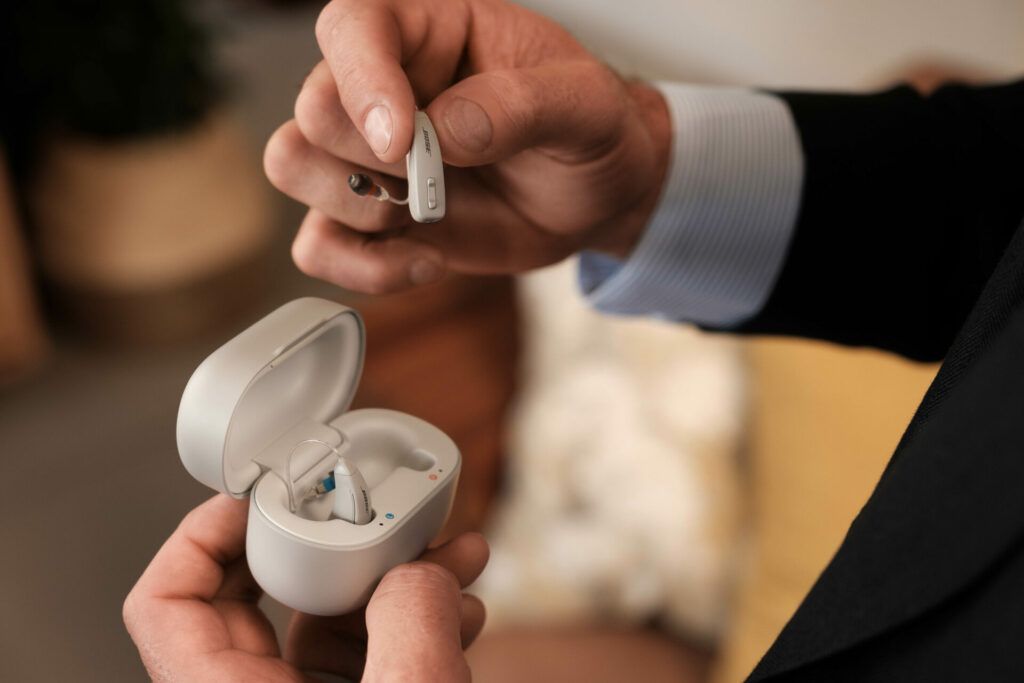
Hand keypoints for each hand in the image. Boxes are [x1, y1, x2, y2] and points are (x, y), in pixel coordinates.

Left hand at [123, 495, 487, 681]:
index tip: (259, 499)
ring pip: (322, 624)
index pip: (167, 602)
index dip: (200, 535)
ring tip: (454, 558)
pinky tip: (460, 608)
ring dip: (389, 582)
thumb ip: (415, 624)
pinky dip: (406, 623)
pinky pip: (362, 656)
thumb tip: (426, 572)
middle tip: (363, 514)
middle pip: (256, 597)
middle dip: (326, 544)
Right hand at [263, 0, 670, 293]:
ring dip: (363, 209)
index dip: (360, 80)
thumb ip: (521, 105)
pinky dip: (364, 268)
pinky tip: (426, 262)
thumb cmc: (590, 132)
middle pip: (312, 110)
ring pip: (294, 168)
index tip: (404, 139)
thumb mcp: (584, 105)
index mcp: (427, 31)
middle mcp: (383, 86)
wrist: (597, 199)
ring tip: (435, 211)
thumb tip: (446, 129)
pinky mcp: (372, 218)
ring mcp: (368, 156)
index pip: (351, 25)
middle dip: (377, 161)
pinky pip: (318, 246)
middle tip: (443, 175)